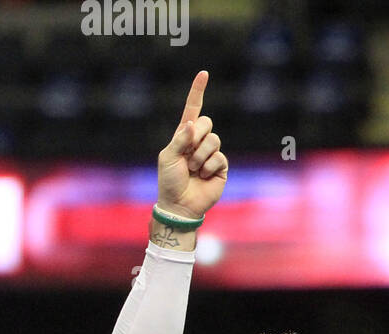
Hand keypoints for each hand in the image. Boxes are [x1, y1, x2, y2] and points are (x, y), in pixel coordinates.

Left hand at [157, 71, 226, 218]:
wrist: (179, 205)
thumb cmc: (169, 182)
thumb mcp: (168, 158)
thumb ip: (179, 139)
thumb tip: (192, 123)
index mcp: (183, 136)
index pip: (193, 110)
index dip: (198, 92)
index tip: (203, 73)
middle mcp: (198, 141)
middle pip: (206, 122)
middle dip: (196, 137)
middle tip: (187, 156)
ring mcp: (210, 153)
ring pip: (214, 140)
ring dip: (199, 156)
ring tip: (192, 170)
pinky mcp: (220, 166)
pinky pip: (218, 157)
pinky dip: (207, 167)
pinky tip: (202, 177)